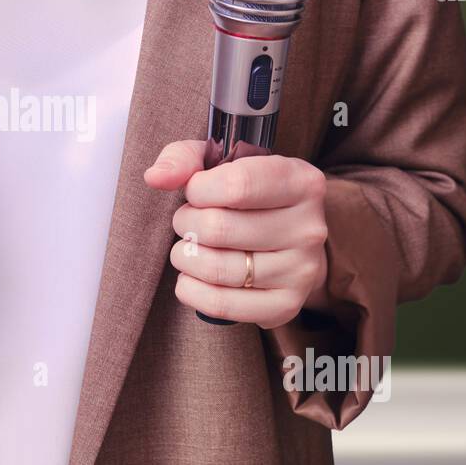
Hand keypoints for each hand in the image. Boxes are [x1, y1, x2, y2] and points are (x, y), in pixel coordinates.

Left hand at [144, 142, 329, 326]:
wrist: (289, 240)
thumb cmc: (249, 195)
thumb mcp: (222, 161)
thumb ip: (185, 159)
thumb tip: (156, 177)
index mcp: (301, 181)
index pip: (236, 185)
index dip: (198, 190)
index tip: (195, 192)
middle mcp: (309, 227)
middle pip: (219, 228)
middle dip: (187, 224)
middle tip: (188, 222)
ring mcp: (301, 270)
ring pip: (217, 269)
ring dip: (185, 257)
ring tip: (189, 248)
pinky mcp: (286, 305)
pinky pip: (221, 305)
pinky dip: (191, 290)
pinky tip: (191, 276)